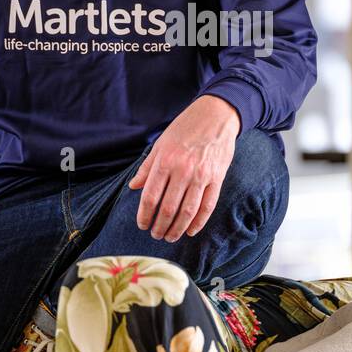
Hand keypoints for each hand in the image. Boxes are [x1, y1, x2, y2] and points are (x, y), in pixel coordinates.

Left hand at [128, 95, 239, 241]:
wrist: (216, 114)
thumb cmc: (185, 128)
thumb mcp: (160, 143)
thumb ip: (147, 167)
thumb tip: (133, 186)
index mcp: (165, 161)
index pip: (150, 197)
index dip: (144, 215)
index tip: (142, 225)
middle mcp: (182, 170)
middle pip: (168, 208)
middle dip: (160, 226)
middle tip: (155, 235)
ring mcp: (201, 175)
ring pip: (188, 211)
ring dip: (177, 228)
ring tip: (170, 236)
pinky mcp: (217, 178)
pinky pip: (207, 206)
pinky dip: (199, 222)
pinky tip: (191, 230)